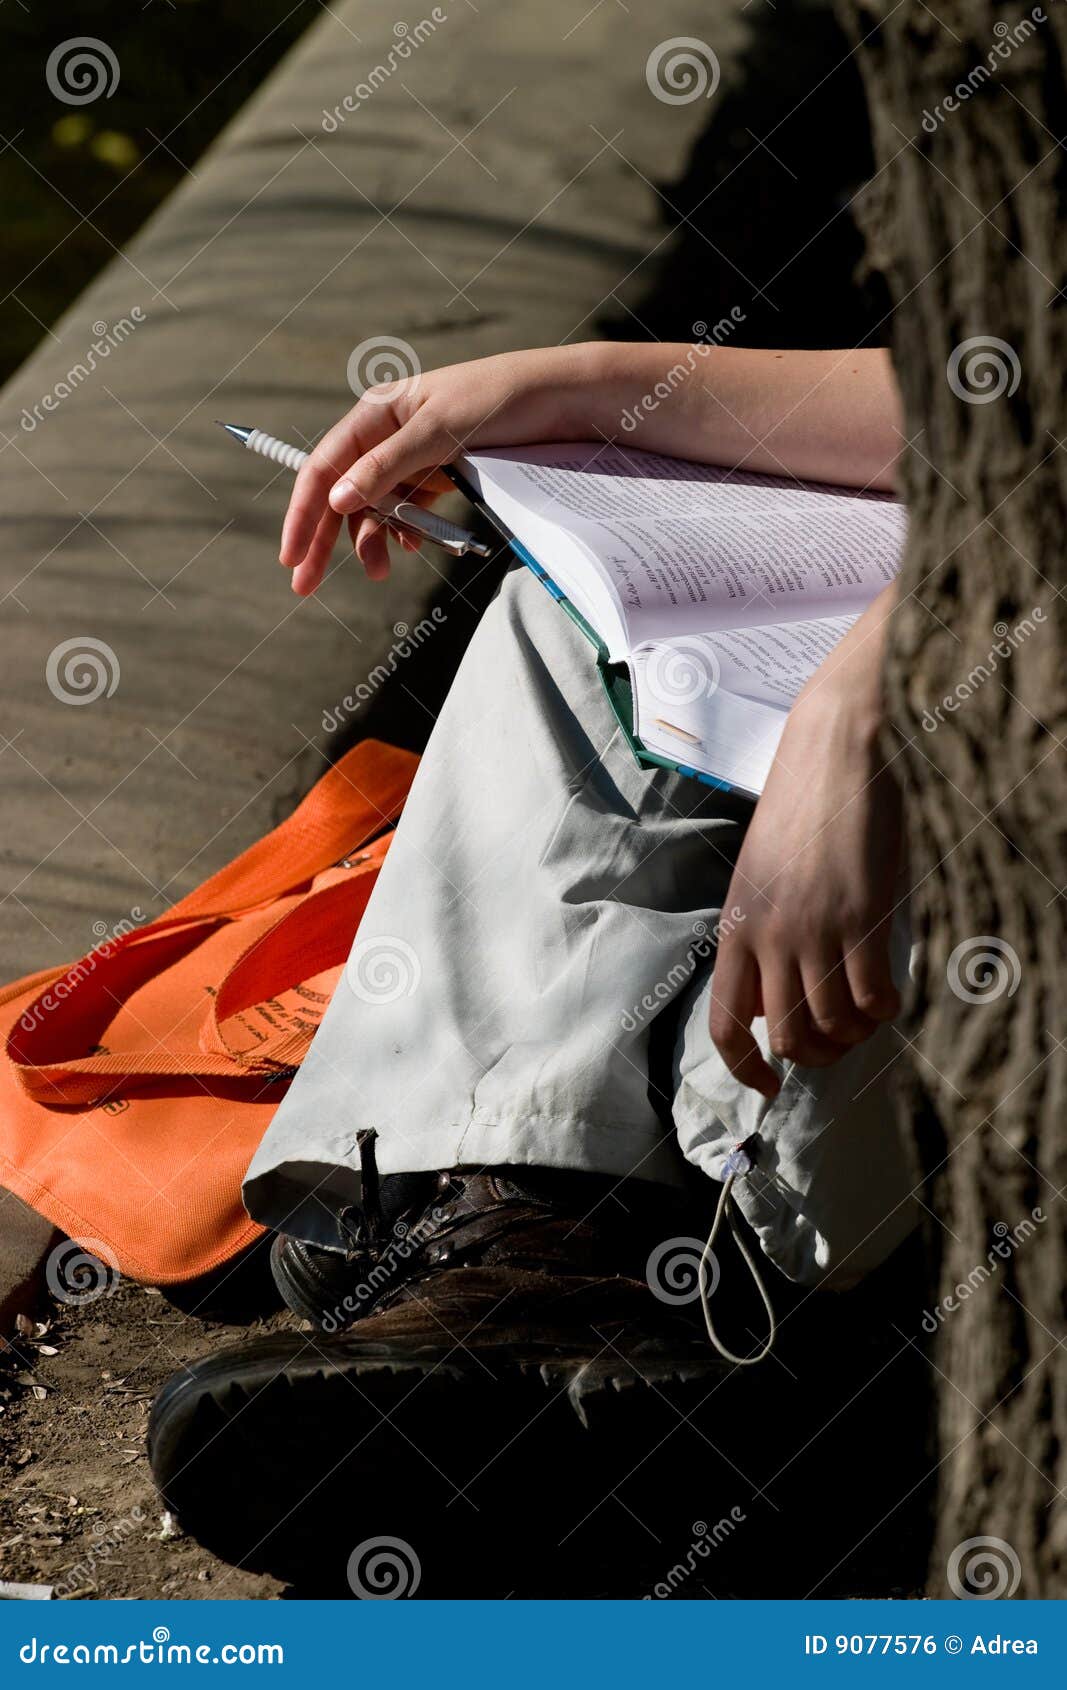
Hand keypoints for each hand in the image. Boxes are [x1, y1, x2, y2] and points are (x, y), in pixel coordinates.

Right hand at [279, 344, 606, 592]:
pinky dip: (405, 531)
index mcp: (376, 413)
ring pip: (376, 508)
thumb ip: (386, 466)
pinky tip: (410, 548)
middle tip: (304, 586)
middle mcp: (387, 435)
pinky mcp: (440, 475)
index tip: (291, 555)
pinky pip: (409, 510)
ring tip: (383, 571)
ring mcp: (414, 458)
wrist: (562, 400)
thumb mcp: (441, 430)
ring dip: (372, 540)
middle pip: (341, 492)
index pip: (323, 466)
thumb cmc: (501, 399)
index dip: (303, 512)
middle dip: (324, 539)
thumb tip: (336, 501)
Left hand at [709, 594, 903, 1097]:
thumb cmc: (802, 805)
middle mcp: (768, 933)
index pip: (723, 1020)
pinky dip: (883, 1011)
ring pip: (830, 1023)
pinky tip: (889, 993)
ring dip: (853, 1034)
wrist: (833, 747)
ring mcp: (814, 927)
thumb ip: (762, 930)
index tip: (766, 1084)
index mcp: (736, 923)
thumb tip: (777, 994)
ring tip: (867, 1015)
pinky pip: (871, 998)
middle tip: (837, 1039)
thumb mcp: (760, 872)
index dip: (743, 1065)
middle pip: (784, 1035)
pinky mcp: (860, 916)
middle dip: (813, 1054)